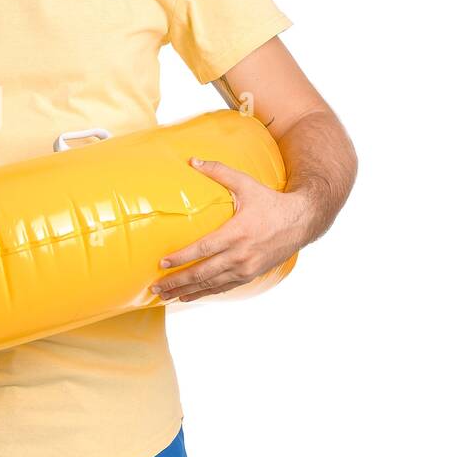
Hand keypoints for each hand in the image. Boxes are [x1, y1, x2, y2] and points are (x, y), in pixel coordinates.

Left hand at [148, 156, 310, 303]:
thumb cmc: (271, 201)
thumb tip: (192, 160)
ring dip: (186, 291)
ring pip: (211, 284)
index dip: (181, 258)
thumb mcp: (246, 183)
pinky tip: (188, 296)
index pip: (203, 249)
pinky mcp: (251, 275)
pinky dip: (204, 293)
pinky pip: (223, 287)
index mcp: (237, 233)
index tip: (161, 263)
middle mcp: (241, 254)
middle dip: (177, 281)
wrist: (301, 221)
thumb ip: (219, 172)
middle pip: (203, 272)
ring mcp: (246, 268)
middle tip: (155, 287)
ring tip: (164, 296)